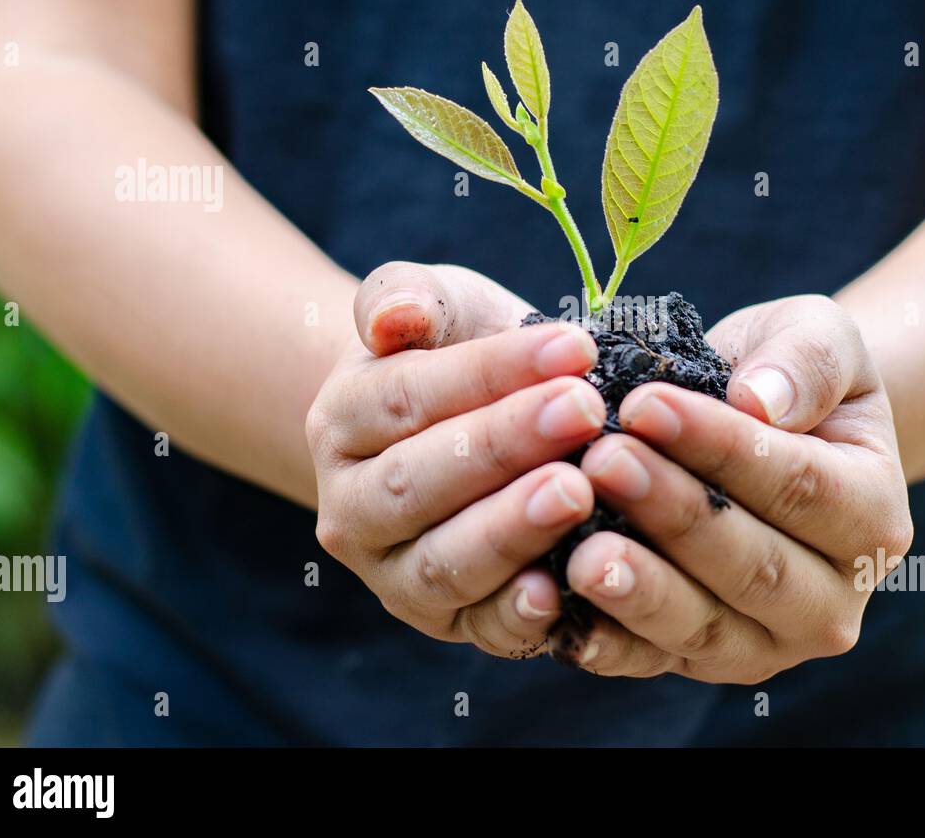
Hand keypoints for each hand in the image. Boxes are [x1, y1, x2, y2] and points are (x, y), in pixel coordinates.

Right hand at [307, 261, 606, 658]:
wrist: (461, 427)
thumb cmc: (457, 354)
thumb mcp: (439, 306)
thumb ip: (409, 296)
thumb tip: (396, 318)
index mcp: (342, 422)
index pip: (407, 397)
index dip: (489, 373)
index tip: (575, 348)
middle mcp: (353, 509)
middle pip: (418, 483)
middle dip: (505, 446)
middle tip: (583, 412)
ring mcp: (395, 574)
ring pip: (443, 563)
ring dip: (513, 530)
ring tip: (578, 491)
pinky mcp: (449, 622)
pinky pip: (479, 628)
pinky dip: (517, 616)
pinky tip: (563, 588)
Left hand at [560, 294, 911, 682]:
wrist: (757, 430)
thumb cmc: (784, 377)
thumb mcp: (816, 336)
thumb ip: (806, 359)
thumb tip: (762, 401)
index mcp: (874, 517)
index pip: (798, 484)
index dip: (720, 447)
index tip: (645, 402)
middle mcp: (833, 600)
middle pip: (753, 564)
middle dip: (672, 514)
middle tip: (601, 462)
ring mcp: (767, 643)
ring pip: (705, 625)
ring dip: (639, 588)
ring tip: (579, 549)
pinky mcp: (702, 661)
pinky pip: (652, 660)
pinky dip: (605, 641)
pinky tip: (556, 609)